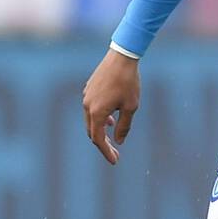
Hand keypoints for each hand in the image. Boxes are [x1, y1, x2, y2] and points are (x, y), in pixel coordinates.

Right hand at [82, 49, 140, 164]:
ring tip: (113, 136)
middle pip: (92, 131)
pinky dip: (100, 118)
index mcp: (97, 112)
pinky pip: (92, 109)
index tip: (115, 161)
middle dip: (103, 144)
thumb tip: (119, 141)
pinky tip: (111, 118)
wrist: (122, 57)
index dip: (106, 152)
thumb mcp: (131, 107)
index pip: (98, 139)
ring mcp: (86, 96)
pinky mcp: (89, 89)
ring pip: (91, 120)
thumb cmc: (129, 82)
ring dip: (101, 130)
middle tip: (116, 153)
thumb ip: (124, 126)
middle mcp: (88, 106)